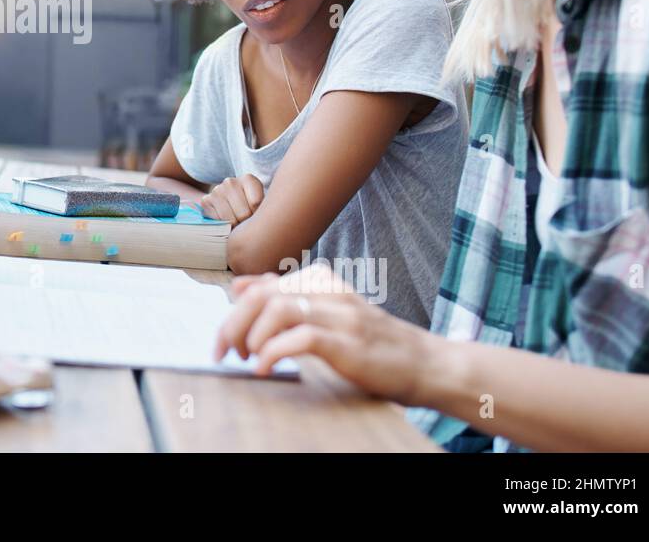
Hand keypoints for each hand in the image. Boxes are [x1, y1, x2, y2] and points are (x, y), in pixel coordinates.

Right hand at [201, 173, 264, 221]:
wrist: (229, 203)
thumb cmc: (250, 206)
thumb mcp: (262, 203)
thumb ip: (266, 208)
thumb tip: (257, 222)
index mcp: (248, 179)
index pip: (256, 204)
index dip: (258, 215)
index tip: (257, 214)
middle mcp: (230, 182)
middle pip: (244, 213)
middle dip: (246, 222)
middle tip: (246, 221)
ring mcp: (217, 190)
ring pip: (231, 219)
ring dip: (235, 226)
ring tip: (237, 221)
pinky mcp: (205, 201)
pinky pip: (218, 221)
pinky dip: (223, 225)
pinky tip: (226, 220)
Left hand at [214, 262, 438, 405]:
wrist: (426, 363)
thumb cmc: (372, 343)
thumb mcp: (328, 312)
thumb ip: (288, 298)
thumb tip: (240, 287)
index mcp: (320, 280)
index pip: (260, 285)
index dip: (232, 312)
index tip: (222, 340)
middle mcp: (328, 289)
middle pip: (262, 295)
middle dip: (232, 324)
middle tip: (224, 352)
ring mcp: (340, 314)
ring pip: (277, 309)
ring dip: (251, 337)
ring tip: (248, 359)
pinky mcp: (348, 341)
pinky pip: (300, 338)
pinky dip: (274, 353)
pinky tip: (267, 369)